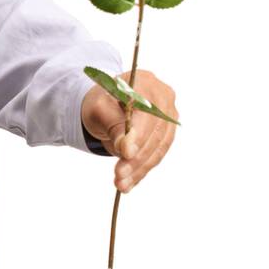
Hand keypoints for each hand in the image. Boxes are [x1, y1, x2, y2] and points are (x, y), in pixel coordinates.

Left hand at [81, 69, 178, 192]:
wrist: (107, 106)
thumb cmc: (102, 103)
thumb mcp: (99, 109)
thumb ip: (113, 125)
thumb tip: (127, 150)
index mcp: (146, 83)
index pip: (147, 113)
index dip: (139, 135)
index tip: (126, 154)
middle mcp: (163, 99)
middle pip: (155, 133)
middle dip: (136, 158)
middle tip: (119, 177)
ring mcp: (169, 117)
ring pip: (158, 148)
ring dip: (139, 170)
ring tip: (121, 185)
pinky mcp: (167, 134)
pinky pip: (156, 155)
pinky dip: (142, 171)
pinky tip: (129, 184)